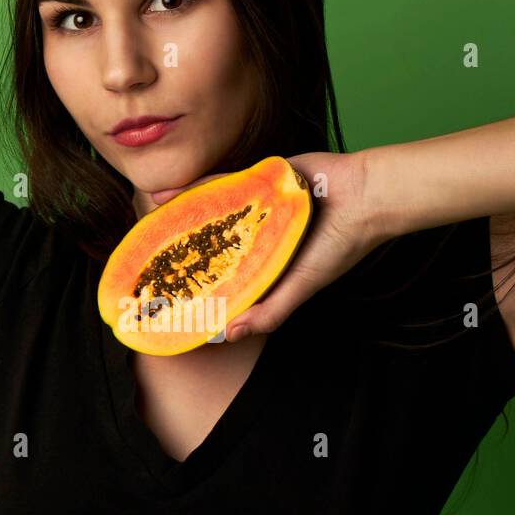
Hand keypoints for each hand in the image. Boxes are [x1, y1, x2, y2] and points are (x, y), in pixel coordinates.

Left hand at [148, 151, 381, 340]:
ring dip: (182, 215)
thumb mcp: (301, 287)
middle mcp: (258, 235)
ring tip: (150, 222)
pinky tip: (173, 193)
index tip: (167, 294)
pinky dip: (201, 187)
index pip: (224, 276)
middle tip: (148, 258)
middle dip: (181, 250)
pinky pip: (226, 182)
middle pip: (211, 242)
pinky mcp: (261, 179)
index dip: (197, 284)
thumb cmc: (338, 247)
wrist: (365, 197)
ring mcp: (258, 207)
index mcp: (267, 263)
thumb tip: (230, 335)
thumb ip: (270, 312)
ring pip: (213, 210)